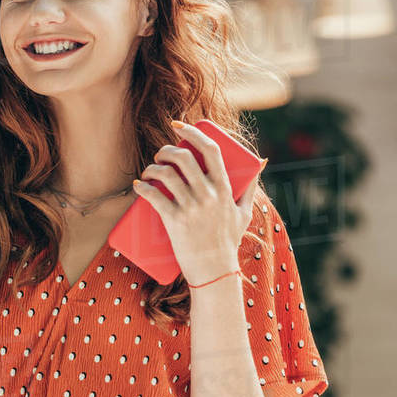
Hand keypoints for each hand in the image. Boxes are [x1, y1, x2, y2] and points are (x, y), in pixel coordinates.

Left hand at [131, 120, 259, 285]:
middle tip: (161, 155)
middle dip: (168, 150)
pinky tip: (138, 185)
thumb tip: (259, 162)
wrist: (215, 272)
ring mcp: (191, 208)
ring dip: (153, 168)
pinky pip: (155, 197)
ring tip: (149, 172)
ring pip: (167, 175)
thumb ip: (250, 188)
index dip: (193, 132)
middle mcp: (209, 195)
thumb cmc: (228, 241)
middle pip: (185, 158)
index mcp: (225, 189)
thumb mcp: (244, 212)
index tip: (178, 125)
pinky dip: (143, 188)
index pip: (210, 149)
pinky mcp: (175, 222)